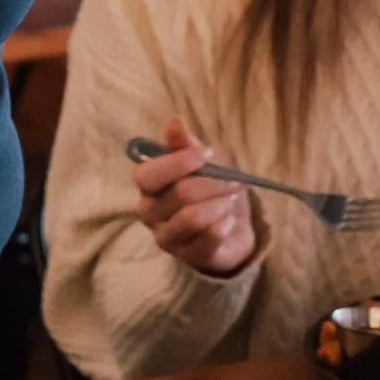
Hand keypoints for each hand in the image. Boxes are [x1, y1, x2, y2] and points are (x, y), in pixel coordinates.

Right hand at [132, 119, 259, 278]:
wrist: (231, 225)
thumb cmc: (210, 188)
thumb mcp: (202, 161)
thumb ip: (185, 144)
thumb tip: (175, 123)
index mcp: (148, 186)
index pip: (146, 175)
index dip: (176, 164)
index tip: (206, 155)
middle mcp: (150, 213)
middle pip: (179, 194)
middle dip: (213, 183)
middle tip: (233, 180)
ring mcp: (167, 238)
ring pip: (193, 217)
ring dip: (220, 203)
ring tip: (232, 198)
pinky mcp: (188, 257)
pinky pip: (208, 239)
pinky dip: (224, 225)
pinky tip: (229, 221)